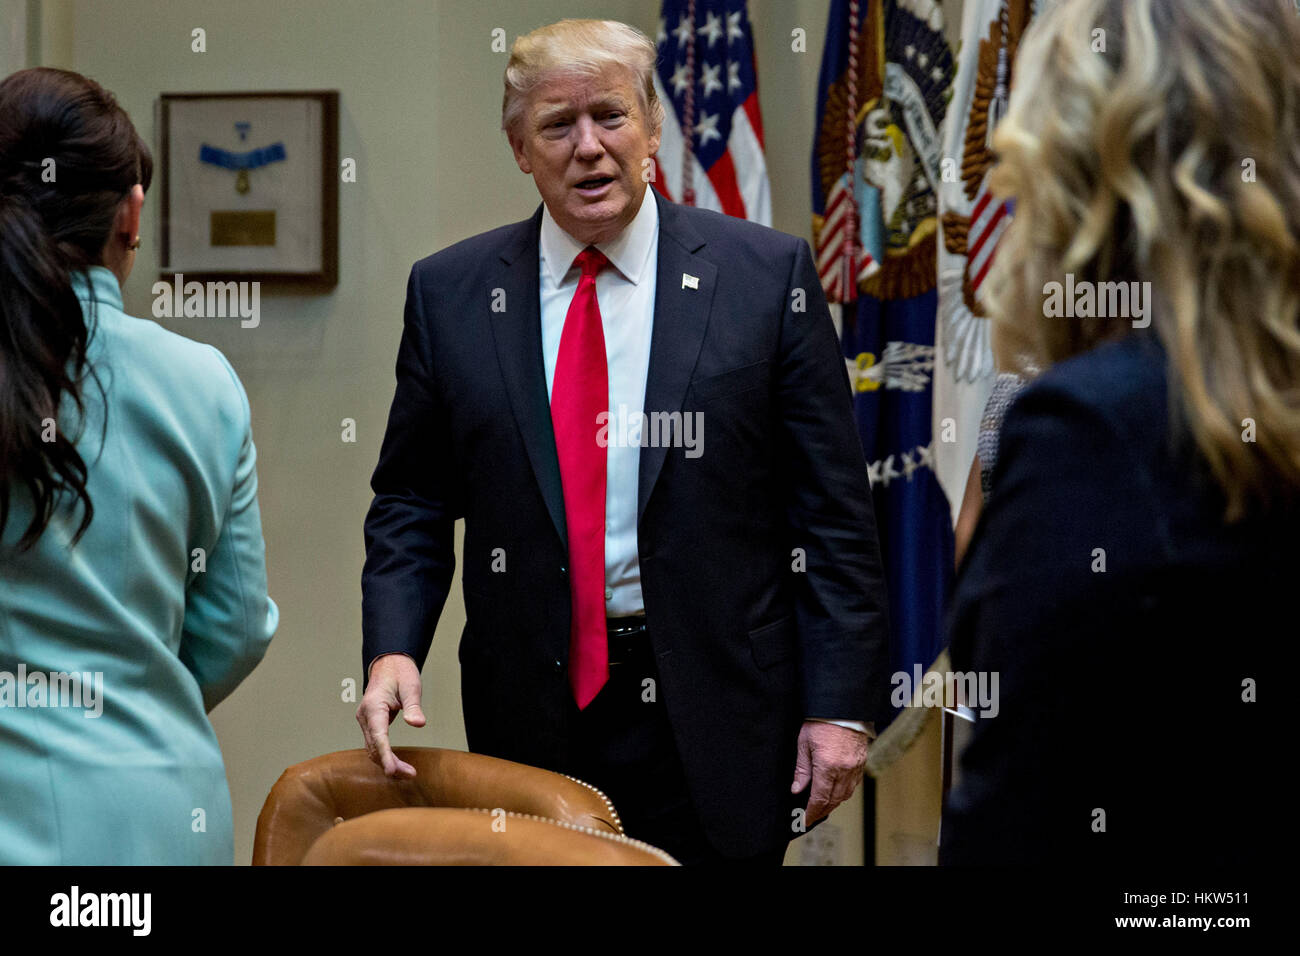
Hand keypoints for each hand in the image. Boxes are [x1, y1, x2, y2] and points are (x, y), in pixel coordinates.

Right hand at [355, 653, 425, 777]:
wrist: (389, 664)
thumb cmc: (400, 673)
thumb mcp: (411, 687)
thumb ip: (413, 706)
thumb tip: (418, 724)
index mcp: (374, 707)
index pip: (379, 736)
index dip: (385, 755)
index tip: (392, 771)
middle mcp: (365, 716)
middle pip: (374, 747)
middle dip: (390, 764)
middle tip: (410, 775)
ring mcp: (366, 721)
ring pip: (372, 748)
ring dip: (387, 762)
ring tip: (407, 773)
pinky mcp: (370, 724)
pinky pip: (375, 744)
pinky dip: (384, 755)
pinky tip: (396, 764)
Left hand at [790, 720, 869, 823]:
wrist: (843, 705)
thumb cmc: (821, 720)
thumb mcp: (804, 743)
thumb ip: (801, 769)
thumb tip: (797, 789)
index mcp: (828, 766)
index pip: (820, 798)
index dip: (812, 811)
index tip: (805, 818)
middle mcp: (844, 770)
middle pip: (834, 799)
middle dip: (822, 810)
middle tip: (812, 815)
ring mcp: (855, 766)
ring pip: (846, 794)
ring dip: (834, 802)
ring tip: (823, 805)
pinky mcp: (861, 761)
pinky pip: (854, 783)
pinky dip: (845, 791)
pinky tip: (837, 790)